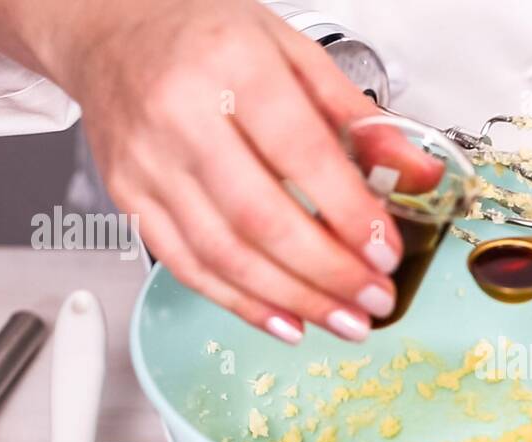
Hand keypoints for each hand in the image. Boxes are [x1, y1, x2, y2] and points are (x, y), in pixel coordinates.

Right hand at [0, 0, 441, 342]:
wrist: (112, 31)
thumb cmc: (206, 37)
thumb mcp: (295, 53)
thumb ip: (360, 120)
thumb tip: (418, 175)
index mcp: (232, 66)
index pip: (301, 154)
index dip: (348, 213)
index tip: (385, 251)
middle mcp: (181, 114)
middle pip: (260, 217)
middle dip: (327, 272)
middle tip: (372, 299)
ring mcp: (148, 163)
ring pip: (224, 254)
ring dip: (292, 299)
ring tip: (342, 320)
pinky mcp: (130, 198)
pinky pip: (188, 266)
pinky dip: (241, 303)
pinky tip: (285, 319)